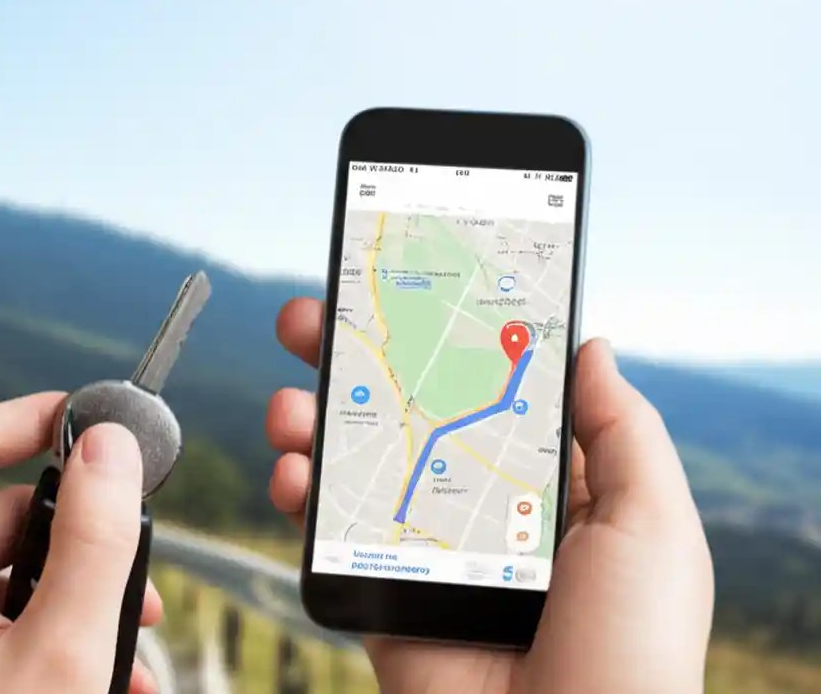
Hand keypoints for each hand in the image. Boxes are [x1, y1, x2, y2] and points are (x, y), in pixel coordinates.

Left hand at [0, 393, 161, 693]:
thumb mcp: (60, 651)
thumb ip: (92, 542)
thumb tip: (109, 448)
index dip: (37, 419)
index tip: (101, 420)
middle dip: (81, 544)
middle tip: (142, 585)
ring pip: (5, 578)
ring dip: (76, 602)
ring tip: (131, 655)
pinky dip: (48, 639)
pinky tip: (102, 679)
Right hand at [266, 298, 713, 693]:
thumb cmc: (631, 648)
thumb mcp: (652, 525)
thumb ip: (622, 430)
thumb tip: (591, 343)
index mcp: (547, 488)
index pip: (483, 393)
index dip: (439, 341)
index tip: (400, 292)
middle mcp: (477, 510)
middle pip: (402, 416)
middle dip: (351, 364)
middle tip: (308, 322)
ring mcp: (421, 551)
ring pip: (351, 467)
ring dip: (310, 423)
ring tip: (291, 406)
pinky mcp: (377, 595)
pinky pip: (324, 533)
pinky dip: (295, 495)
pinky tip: (290, 473)